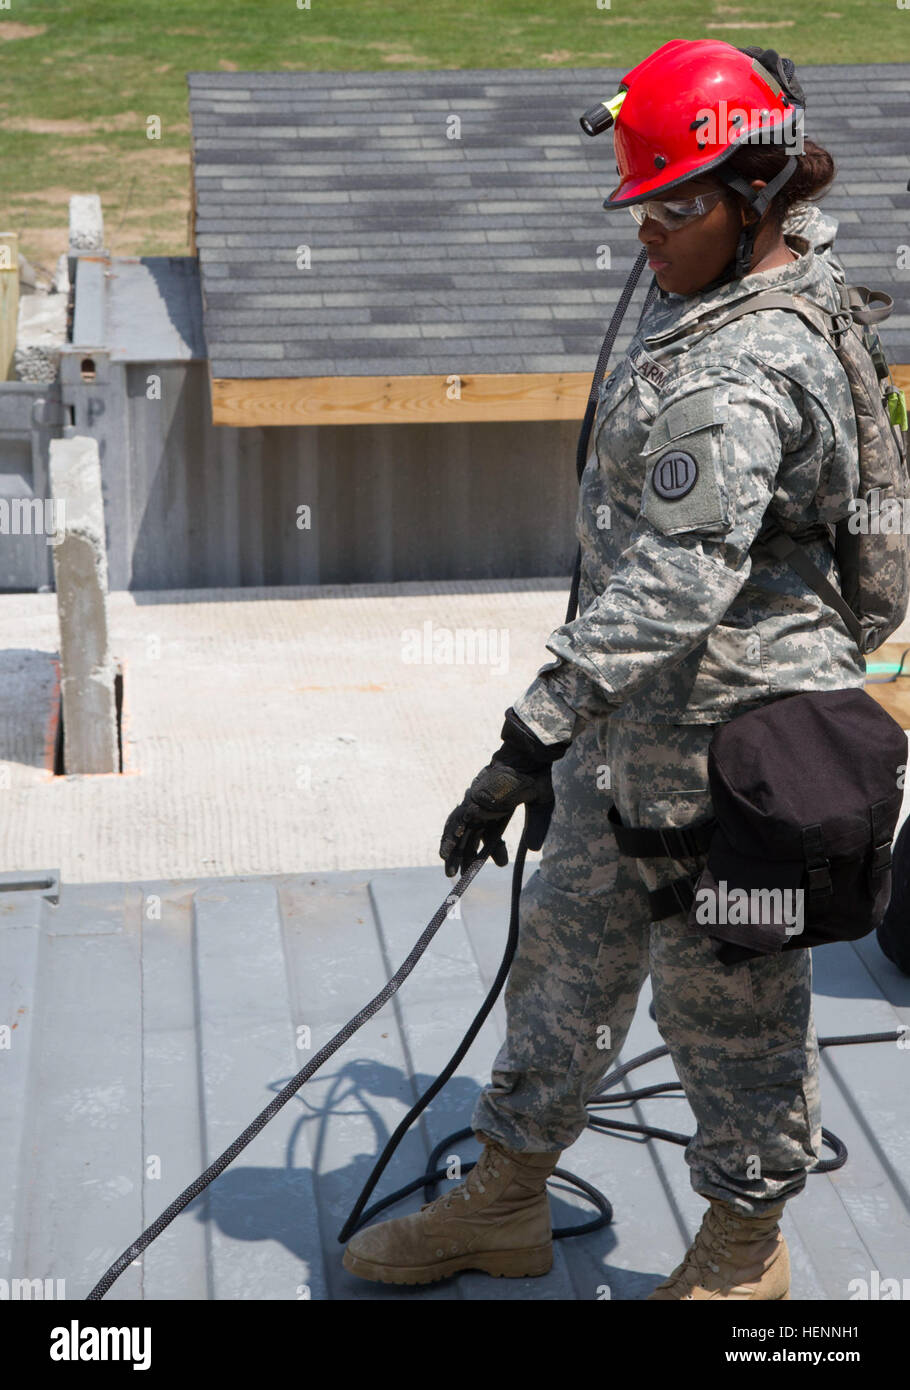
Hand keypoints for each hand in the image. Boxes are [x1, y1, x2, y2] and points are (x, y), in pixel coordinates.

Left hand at [439, 709, 569, 876]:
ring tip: (450, 871)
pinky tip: (447, 850)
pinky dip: (451, 835)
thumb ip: (535, 827)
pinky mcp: (472, 798)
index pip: (491, 834)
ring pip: (460, 830)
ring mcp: (476, 802)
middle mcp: (484, 806)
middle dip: (464, 856)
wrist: (530, 757)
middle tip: (459, 876)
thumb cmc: (537, 776)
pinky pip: (458, 819)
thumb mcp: (540, 808)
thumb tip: (533, 850)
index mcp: (500, 809)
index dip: (493, 851)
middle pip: (469, 836)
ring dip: (453, 850)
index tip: (500, 864)